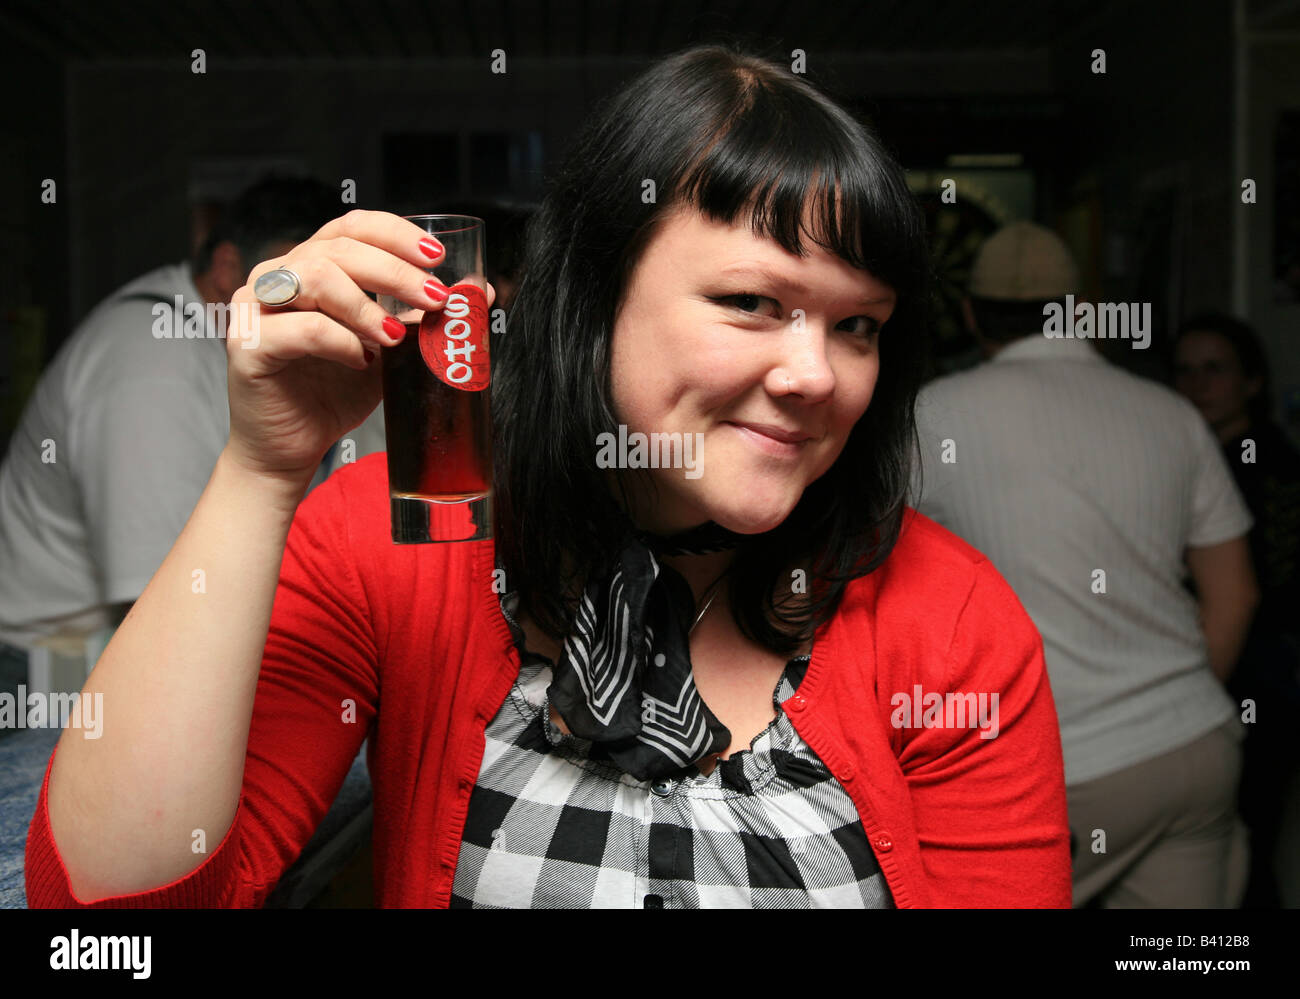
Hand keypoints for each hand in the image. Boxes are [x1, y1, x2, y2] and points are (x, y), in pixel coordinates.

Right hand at [223, 210, 495, 484]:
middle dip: (395, 271)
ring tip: (396, 335)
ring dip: (366, 305)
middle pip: (339, 249)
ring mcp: (258, 307)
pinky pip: (300, 328)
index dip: (395, 234)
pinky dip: (340, 340)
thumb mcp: (389, 350)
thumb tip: (480, 292)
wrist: (291, 447)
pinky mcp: (249, 345)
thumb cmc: (334, 392)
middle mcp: (280, 277)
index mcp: (313, 267)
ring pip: (315, 278)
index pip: (353, 227)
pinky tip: (362, 359)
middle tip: (434, 297)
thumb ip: (423, 319)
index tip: (437, 257)